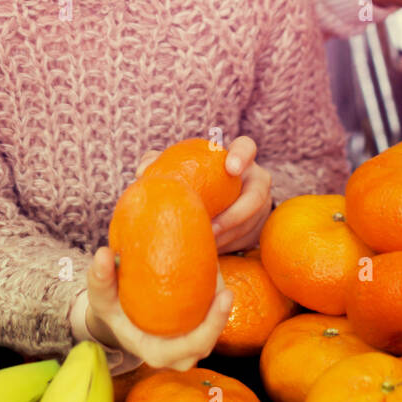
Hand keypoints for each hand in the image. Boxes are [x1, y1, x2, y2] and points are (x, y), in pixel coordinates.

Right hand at [83, 247, 232, 371]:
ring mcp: (186, 345)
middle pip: (208, 340)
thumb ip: (100, 278)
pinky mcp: (192, 330)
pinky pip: (209, 317)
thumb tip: (104, 254)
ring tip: (218, 271)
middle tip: (226, 288)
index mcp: (156, 352)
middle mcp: (175, 354)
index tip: (224, 296)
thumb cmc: (109, 308)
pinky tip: (212, 269)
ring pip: (213, 328)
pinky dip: (213, 296)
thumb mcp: (100, 295)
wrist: (115, 314)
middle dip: (221, 315)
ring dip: (219, 304)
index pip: (191, 346)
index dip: (212, 325)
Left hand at [137, 136, 271, 253]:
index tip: (230, 169)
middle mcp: (255, 180)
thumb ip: (159, 162)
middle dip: (234, 215)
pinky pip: (246, 240)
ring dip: (229, 236)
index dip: (241, 156)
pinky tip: (209, 253)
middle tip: (210, 229)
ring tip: (206, 245)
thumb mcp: (178, 167)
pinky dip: (228, 247)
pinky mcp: (257, 228)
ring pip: (250, 222)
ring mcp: (260, 205)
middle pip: (255, 196)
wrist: (216, 202)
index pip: (246, 147)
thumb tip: (141, 172)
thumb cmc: (192, 178)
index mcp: (237, 158)